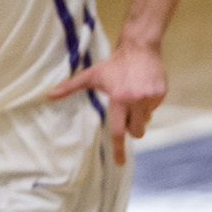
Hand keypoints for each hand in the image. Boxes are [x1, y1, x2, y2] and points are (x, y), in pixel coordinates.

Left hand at [47, 42, 166, 165]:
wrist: (140, 47)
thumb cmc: (114, 63)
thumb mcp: (92, 75)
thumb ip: (70, 87)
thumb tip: (49, 95)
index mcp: (120, 99)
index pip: (118, 131)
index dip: (119, 149)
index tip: (119, 163)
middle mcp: (137, 100)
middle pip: (136, 131)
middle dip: (132, 128)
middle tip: (126, 113)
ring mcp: (151, 98)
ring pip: (146, 120)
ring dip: (140, 115)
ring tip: (134, 96)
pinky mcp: (161, 94)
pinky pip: (154, 109)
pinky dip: (148, 104)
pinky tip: (143, 89)